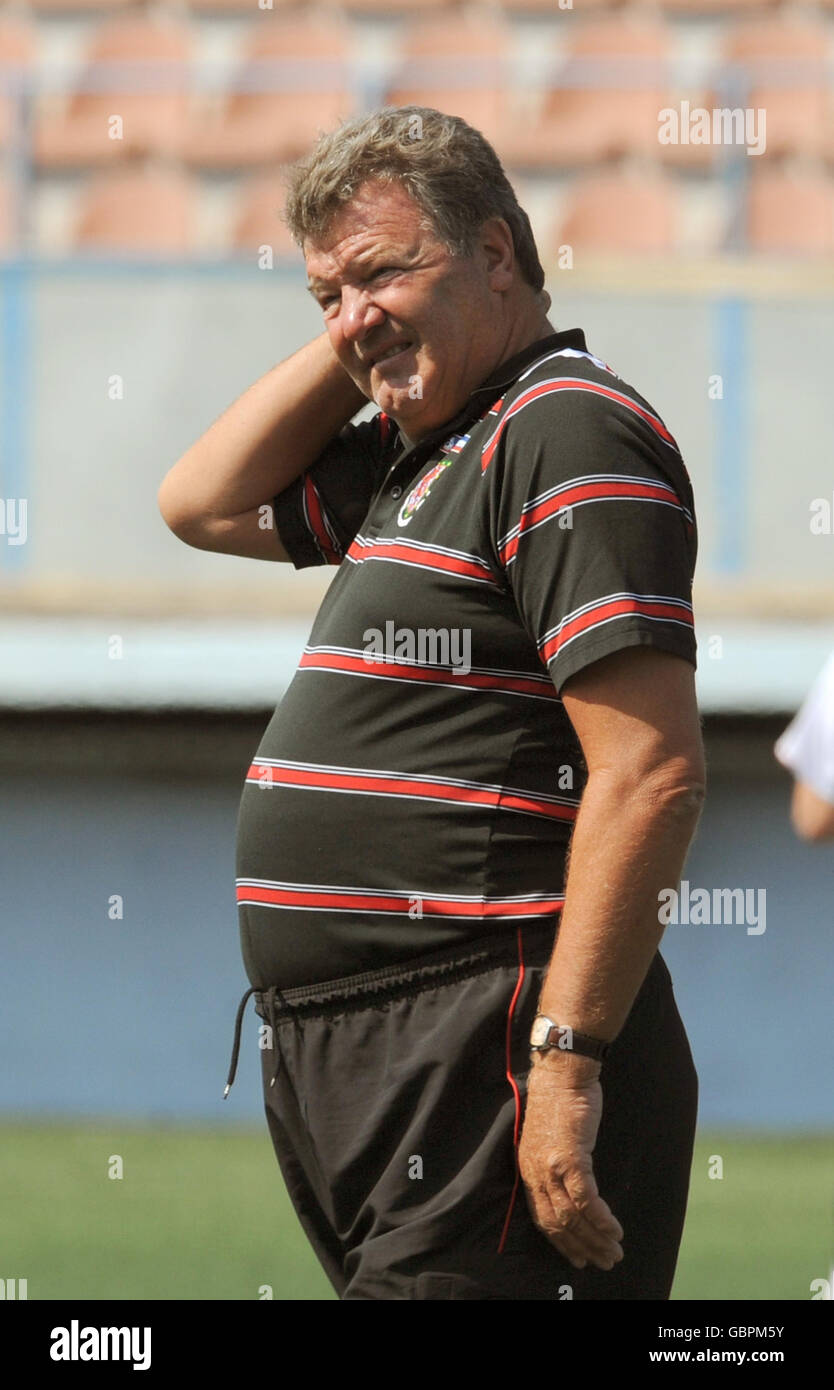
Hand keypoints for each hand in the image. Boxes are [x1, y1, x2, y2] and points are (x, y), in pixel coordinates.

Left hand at [517, 1054, 623, 1270]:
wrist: (562, 1072)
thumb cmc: (560, 1100)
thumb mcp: (549, 1137)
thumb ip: (554, 1163)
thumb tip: (572, 1186)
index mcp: (528, 1169)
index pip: (542, 1217)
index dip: (560, 1241)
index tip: (577, 1257)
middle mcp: (535, 1172)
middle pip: (557, 1223)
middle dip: (581, 1247)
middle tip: (602, 1261)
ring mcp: (551, 1167)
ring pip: (573, 1216)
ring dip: (595, 1238)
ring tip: (614, 1251)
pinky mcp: (571, 1158)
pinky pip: (587, 1199)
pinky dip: (601, 1219)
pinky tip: (614, 1229)